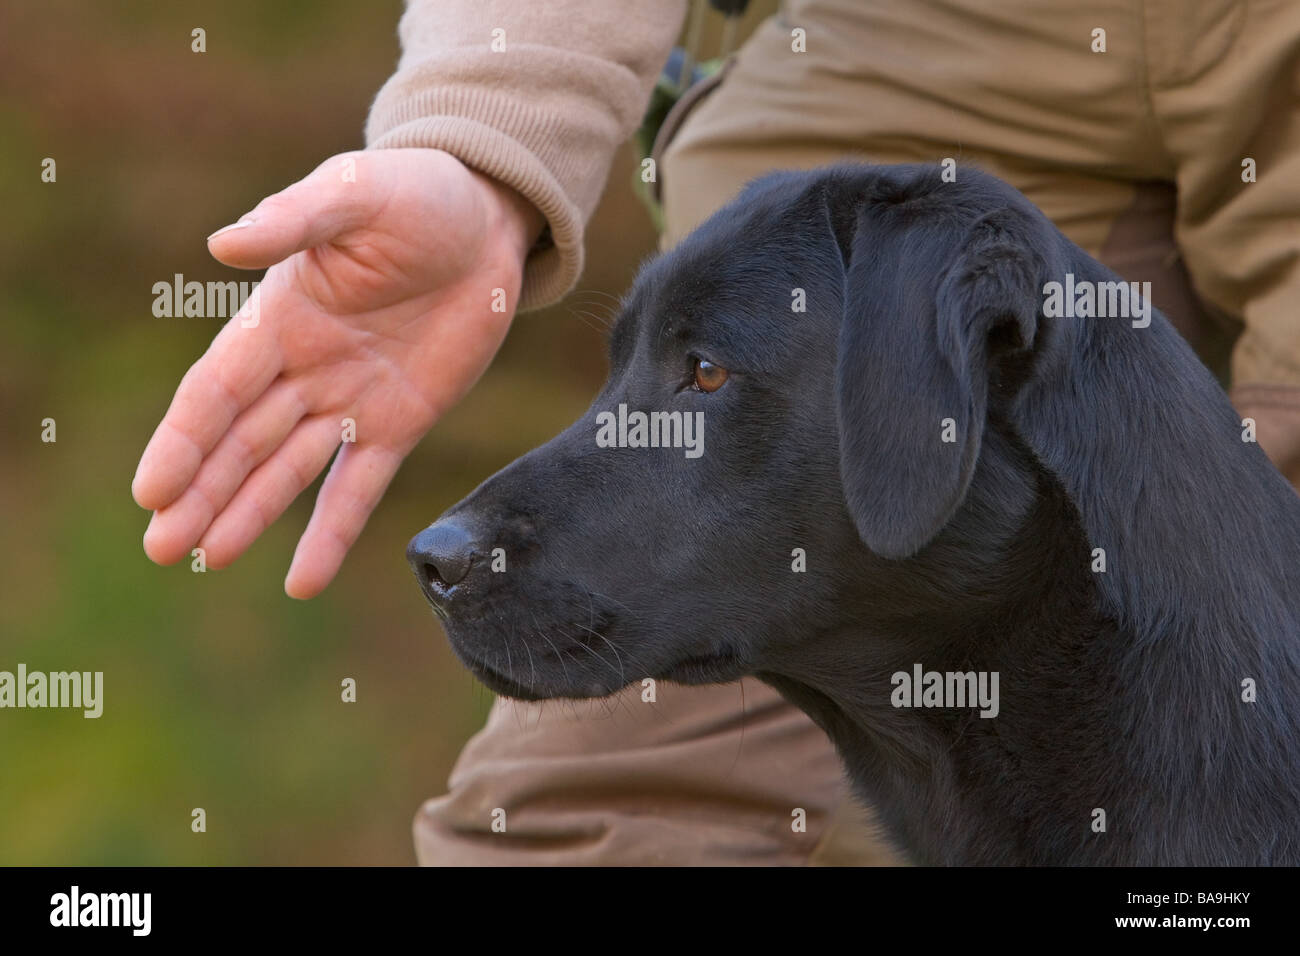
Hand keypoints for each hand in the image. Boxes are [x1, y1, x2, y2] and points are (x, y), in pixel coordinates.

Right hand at [133, 148, 542, 597]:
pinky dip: (331, 532)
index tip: (151, 490)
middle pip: (241, 441)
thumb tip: (224, 245)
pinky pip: (359, 487)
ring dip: (247, 514)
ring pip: (286, 470)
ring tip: (208, 559)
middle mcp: (303, 367)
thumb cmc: (414, 196)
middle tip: (162, 548)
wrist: (484, 222)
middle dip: (201, 492)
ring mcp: (349, 400)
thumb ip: (294, 222)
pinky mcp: (400, 422)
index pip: (217, 388)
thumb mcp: (355, 194)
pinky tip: (301, 581)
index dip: (184, 439)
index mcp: (279, 316)